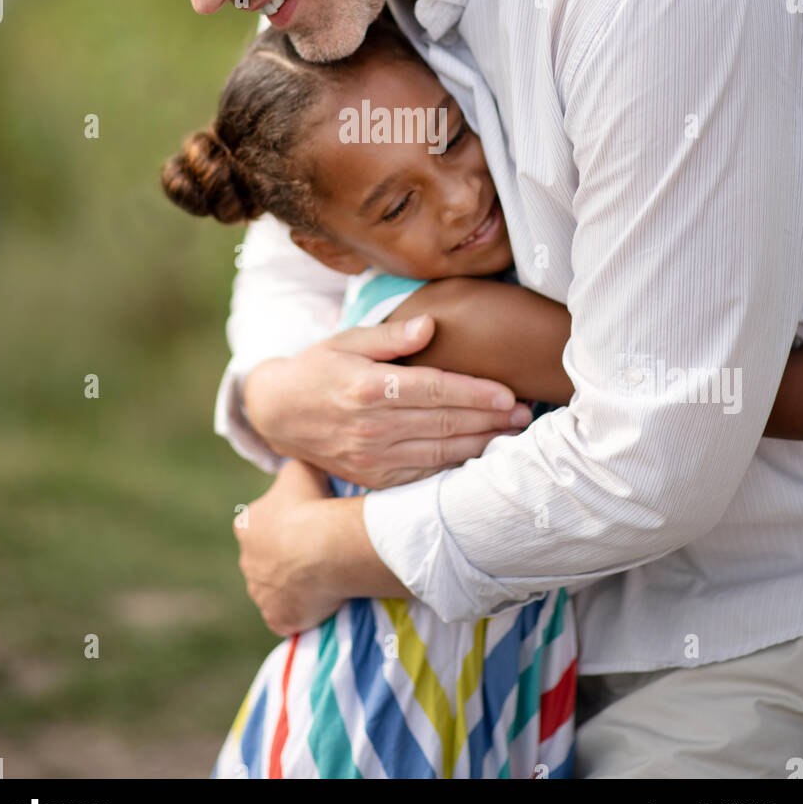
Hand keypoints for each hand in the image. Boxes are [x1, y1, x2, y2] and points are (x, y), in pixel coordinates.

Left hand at [233, 460, 406, 633]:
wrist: (326, 546)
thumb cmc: (311, 503)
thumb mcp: (298, 469)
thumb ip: (289, 473)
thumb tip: (290, 474)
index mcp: (246, 526)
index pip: (260, 526)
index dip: (285, 524)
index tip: (307, 524)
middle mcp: (246, 561)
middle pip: (267, 560)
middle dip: (287, 557)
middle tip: (318, 552)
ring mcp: (260, 594)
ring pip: (276, 589)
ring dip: (294, 585)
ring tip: (324, 577)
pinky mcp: (276, 618)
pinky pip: (288, 615)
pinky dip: (302, 610)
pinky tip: (322, 602)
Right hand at [244, 314, 524, 487]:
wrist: (278, 412)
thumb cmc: (319, 368)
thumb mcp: (347, 340)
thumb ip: (390, 336)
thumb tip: (430, 325)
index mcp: (367, 387)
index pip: (433, 390)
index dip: (474, 393)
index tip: (507, 393)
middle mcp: (371, 426)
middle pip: (443, 423)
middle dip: (488, 420)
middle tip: (524, 414)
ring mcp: (372, 457)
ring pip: (438, 454)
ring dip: (480, 446)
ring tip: (512, 436)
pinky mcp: (372, 478)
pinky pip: (421, 477)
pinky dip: (453, 470)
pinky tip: (479, 460)